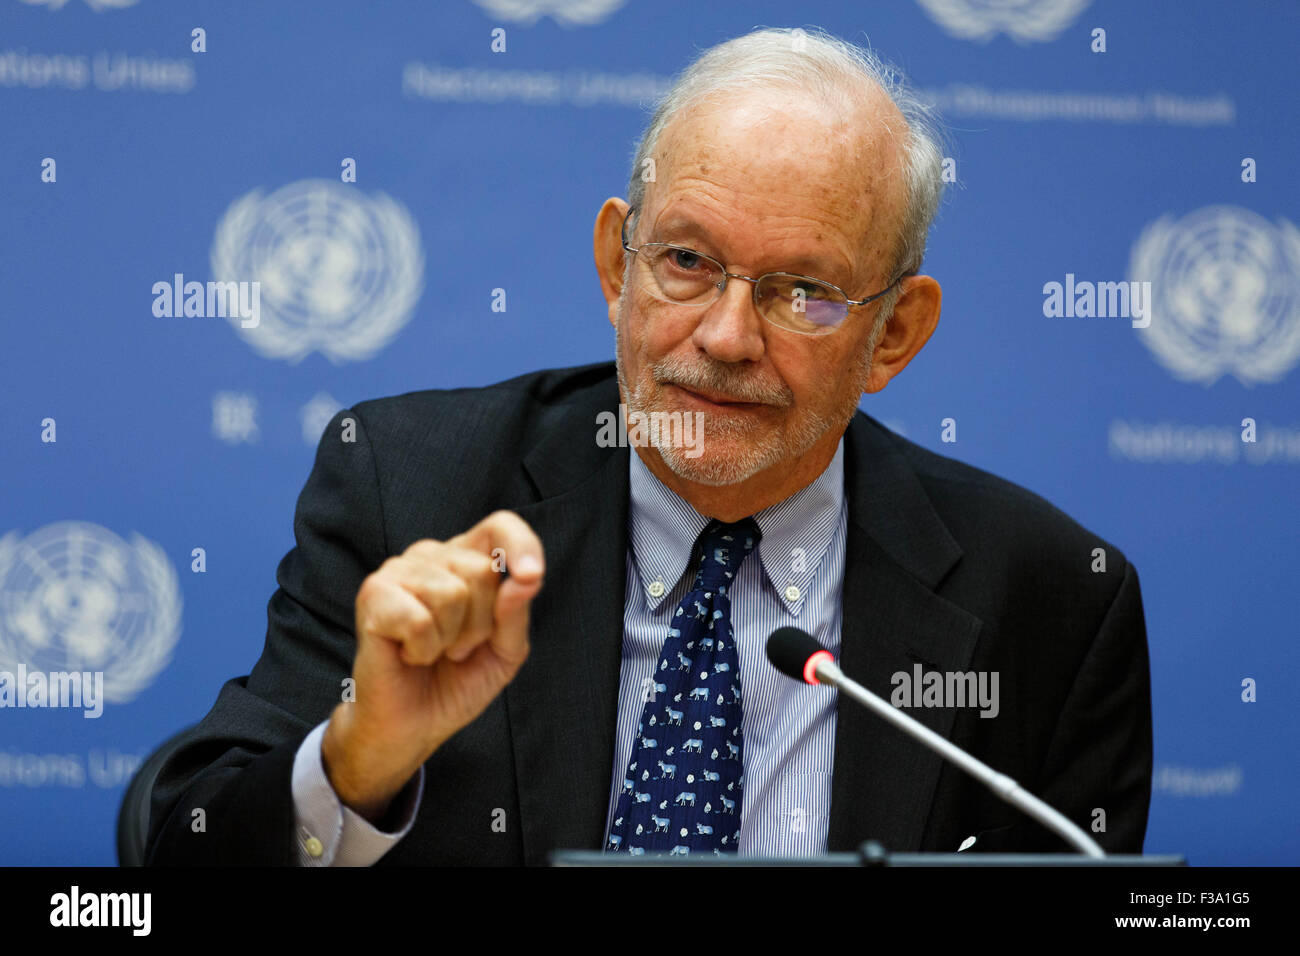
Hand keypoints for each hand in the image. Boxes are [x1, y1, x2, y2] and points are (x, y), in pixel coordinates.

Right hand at [322, 510, 543, 822]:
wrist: (411, 725)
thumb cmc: (456, 681)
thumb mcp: (505, 651)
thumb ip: (516, 613)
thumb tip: (526, 577)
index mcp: (465, 559)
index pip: (500, 526)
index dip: (521, 544)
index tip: (532, 575)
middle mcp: (431, 555)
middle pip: (482, 569)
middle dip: (481, 623)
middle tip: (458, 647)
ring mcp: (398, 571)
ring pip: (453, 593)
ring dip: (450, 640)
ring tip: (433, 651)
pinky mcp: (373, 595)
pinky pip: (421, 620)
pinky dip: (423, 651)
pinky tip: (409, 655)